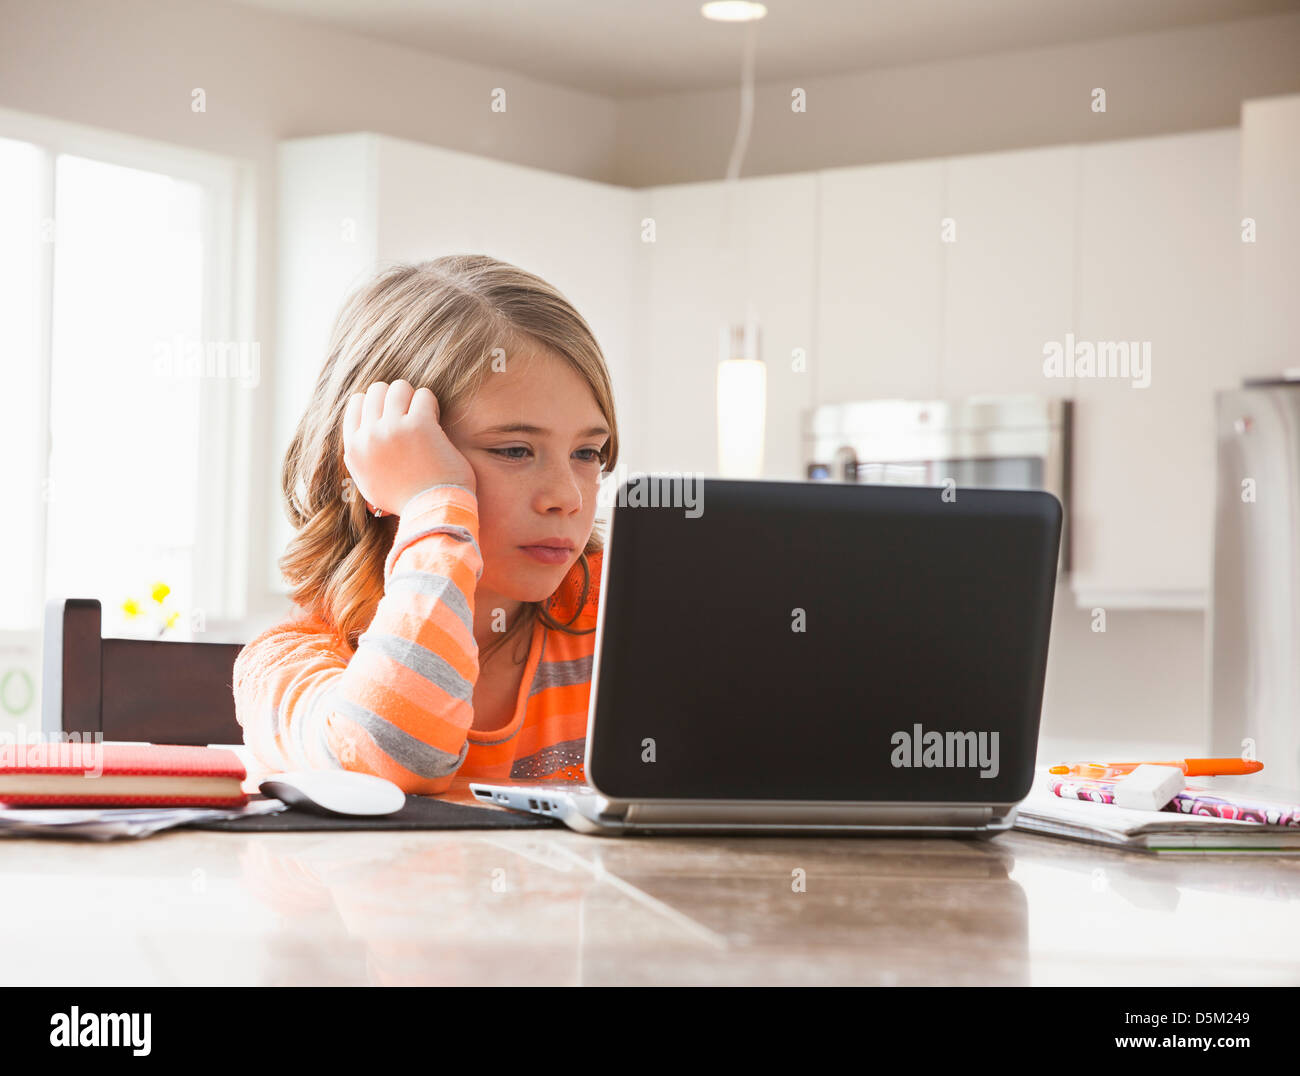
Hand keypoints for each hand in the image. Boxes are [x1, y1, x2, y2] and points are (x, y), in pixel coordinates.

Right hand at [342, 380, 475, 517]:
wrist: (432, 512)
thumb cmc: (408, 501)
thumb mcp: (370, 485)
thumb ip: (363, 460)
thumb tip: (362, 437)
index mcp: (354, 450)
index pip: (357, 403)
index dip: (378, 404)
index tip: (393, 416)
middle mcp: (369, 436)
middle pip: (377, 390)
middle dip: (396, 398)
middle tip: (410, 415)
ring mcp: (392, 429)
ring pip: (399, 387)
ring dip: (414, 398)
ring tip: (423, 417)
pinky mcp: (418, 425)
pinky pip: (423, 395)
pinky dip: (431, 404)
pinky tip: (435, 422)